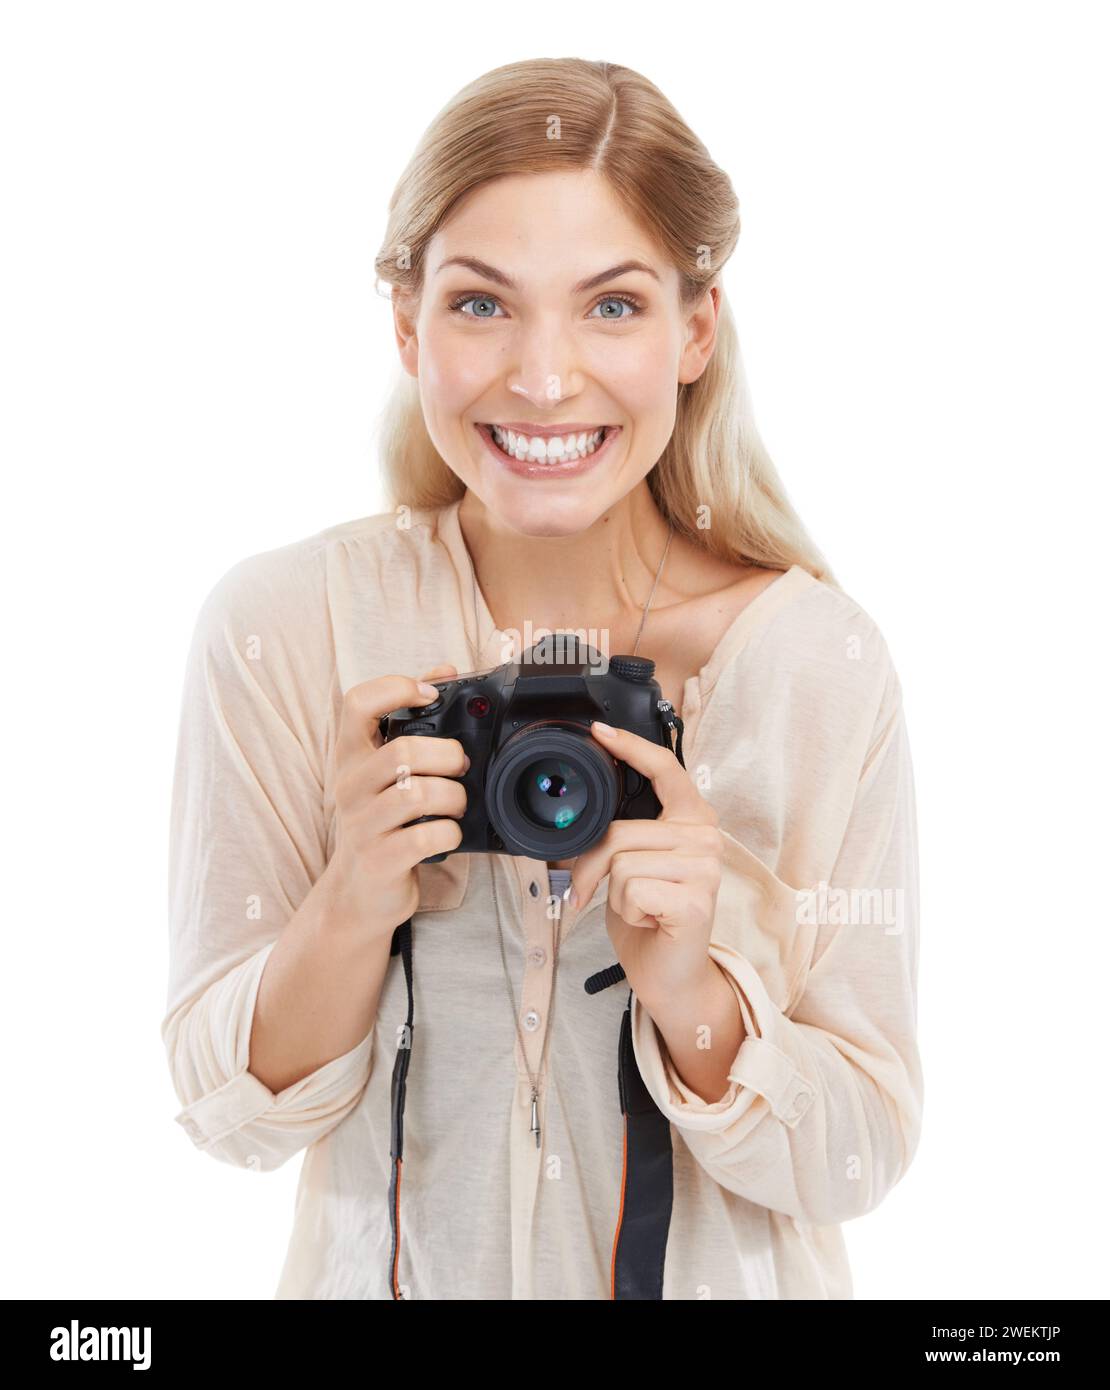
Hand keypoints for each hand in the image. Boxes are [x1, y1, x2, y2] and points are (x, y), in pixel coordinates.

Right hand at [327, 662, 467, 938]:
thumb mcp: (387, 772)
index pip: (357, 703)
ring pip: (416, 794)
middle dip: (447, 756)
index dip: (396, 688)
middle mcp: (349, 786)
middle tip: (461, 767)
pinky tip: (449, 833)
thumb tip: (446, 670)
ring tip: (457, 804)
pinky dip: (449, 833)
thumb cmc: (382, 821)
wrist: (359, 892)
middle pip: (403, 750)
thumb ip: (413, 721)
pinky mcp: (379, 860)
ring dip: (453, 797)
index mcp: (351, 757)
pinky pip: (424, 838)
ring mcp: (361, 825)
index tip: (430, 694)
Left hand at [567, 720, 723, 1010]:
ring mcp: (705, 868)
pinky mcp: (696, 899)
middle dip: (591, 866)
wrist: (670, 977)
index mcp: (692, 820)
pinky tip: (648, 922)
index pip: (665, 769)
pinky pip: (630, 890)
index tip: (600, 731)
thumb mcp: (630, 866)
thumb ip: (620, 835)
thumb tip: (578, 818)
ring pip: (621, 863)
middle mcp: (705, 838)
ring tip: (636, 909)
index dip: (631, 747)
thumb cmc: (648, 919)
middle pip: (620, 831)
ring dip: (612, 894)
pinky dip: (624, 912)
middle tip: (591, 892)